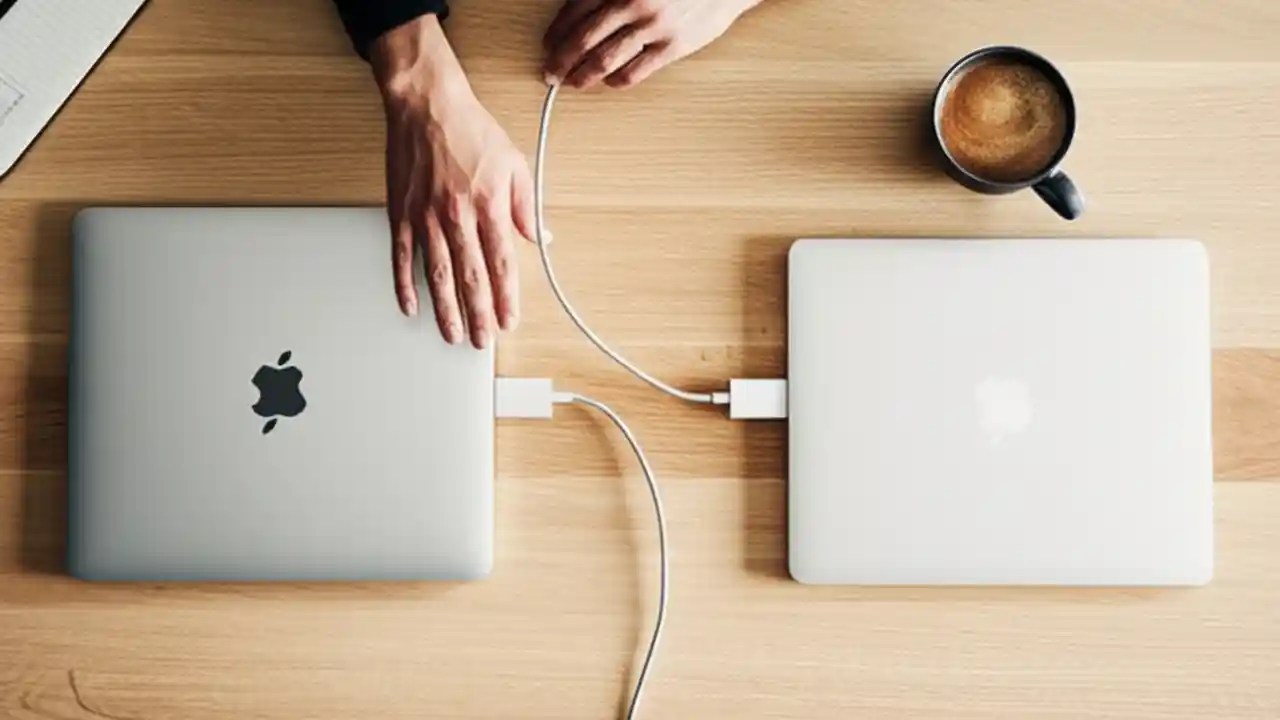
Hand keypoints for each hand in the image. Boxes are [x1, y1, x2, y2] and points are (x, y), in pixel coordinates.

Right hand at [372, 16, 535, 348]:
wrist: (427, 104)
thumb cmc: (471, 131)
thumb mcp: (515, 164)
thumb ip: (527, 206)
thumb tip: (541, 238)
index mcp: (488, 206)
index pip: (501, 264)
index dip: (506, 298)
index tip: (509, 320)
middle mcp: (456, 216)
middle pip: (469, 278)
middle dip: (478, 315)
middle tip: (482, 342)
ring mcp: (425, 217)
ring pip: (437, 275)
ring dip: (445, 310)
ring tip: (452, 335)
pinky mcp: (401, 213)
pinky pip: (401, 257)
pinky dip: (405, 284)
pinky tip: (411, 306)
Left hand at [543, 0, 759, 89]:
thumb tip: (579, 10)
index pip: (574, 11)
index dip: (556, 33)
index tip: (548, 45)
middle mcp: (632, 3)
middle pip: (583, 40)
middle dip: (560, 60)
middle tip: (550, 72)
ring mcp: (652, 27)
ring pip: (604, 59)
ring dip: (582, 76)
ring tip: (573, 83)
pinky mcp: (672, 47)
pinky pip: (635, 72)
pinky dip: (617, 80)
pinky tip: (609, 82)